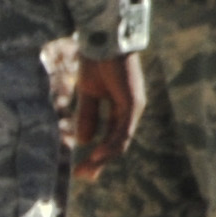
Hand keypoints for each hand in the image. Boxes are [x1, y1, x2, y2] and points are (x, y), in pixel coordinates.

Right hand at [62, 55, 138, 180]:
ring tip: (87, 171)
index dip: (97, 153)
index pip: (110, 136)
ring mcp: (133, 107)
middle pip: (116, 142)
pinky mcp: (133, 103)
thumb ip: (87, 115)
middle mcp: (130, 110)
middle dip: (99, 161)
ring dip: (103, 158)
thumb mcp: (88, 93)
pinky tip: (98, 155)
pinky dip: (111, 144)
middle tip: (83, 176)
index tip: (82, 170)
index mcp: (120, 107)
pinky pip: (123, 130)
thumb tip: (84, 140)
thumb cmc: (97, 60)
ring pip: (120, 140)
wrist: (103, 40)